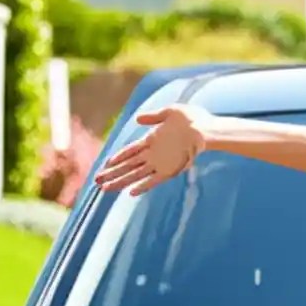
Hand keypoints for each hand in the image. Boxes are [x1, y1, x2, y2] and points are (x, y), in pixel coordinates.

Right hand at [94, 105, 211, 195]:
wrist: (208, 128)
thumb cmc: (194, 118)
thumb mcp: (171, 112)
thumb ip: (154, 116)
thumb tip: (137, 118)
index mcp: (152, 140)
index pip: (129, 151)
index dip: (117, 158)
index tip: (104, 165)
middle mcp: (154, 154)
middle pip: (128, 166)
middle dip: (112, 174)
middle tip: (97, 182)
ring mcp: (161, 162)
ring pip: (136, 175)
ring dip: (121, 181)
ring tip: (105, 189)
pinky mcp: (171, 169)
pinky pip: (154, 180)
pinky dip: (143, 186)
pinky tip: (131, 193)